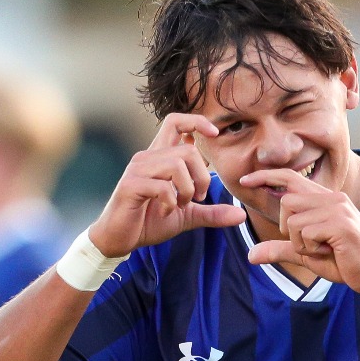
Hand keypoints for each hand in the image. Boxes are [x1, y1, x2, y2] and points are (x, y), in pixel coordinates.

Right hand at [86, 113, 244, 255]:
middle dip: (202, 176)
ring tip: (181, 205)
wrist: (119, 239)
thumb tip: (241, 216)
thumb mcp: (186, 216)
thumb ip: (211, 213)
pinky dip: (172, 201)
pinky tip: (168, 211)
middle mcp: (147, 158)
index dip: (197, 121)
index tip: (214, 134)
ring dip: (187, 189)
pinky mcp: (131, 186)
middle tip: (197, 198)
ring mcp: (137, 170)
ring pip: (176, 164)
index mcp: (160, 158)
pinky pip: (162, 186)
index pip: (176, 122)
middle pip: (187, 149)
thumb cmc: (148, 222)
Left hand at [241, 167, 359, 296]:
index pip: (292, 178)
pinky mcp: (341, 224)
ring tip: (322, 249)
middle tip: (308, 245)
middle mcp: (333, 198)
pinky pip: (306, 233)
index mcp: (326, 199)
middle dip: (287, 229)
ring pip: (294, 220)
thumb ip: (281, 250)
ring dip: (300, 243)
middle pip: (287, 202)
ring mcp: (338, 209)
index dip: (267, 177)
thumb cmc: (344, 263)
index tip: (245, 181)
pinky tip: (330, 252)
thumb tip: (251, 255)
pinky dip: (311, 249)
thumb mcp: (307, 255)